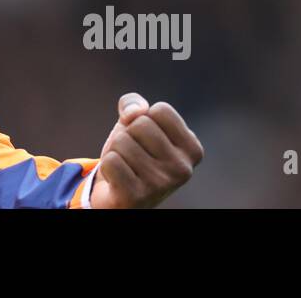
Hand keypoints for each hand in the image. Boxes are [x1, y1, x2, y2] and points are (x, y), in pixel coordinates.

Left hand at [88, 92, 202, 207]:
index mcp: (192, 149)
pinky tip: (118, 179)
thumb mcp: (135, 122)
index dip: (145, 118)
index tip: (147, 138)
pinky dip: (107, 166)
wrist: (120, 195)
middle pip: (140, 124)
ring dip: (116, 151)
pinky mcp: (137, 197)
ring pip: (122, 141)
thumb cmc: (133, 153)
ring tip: (126, 167)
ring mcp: (161, 185)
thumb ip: (133, 103)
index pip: (161, 110)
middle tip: (134, 154)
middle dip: (128, 134)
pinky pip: (111, 161)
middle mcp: (183, 169)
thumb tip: (132, 113)